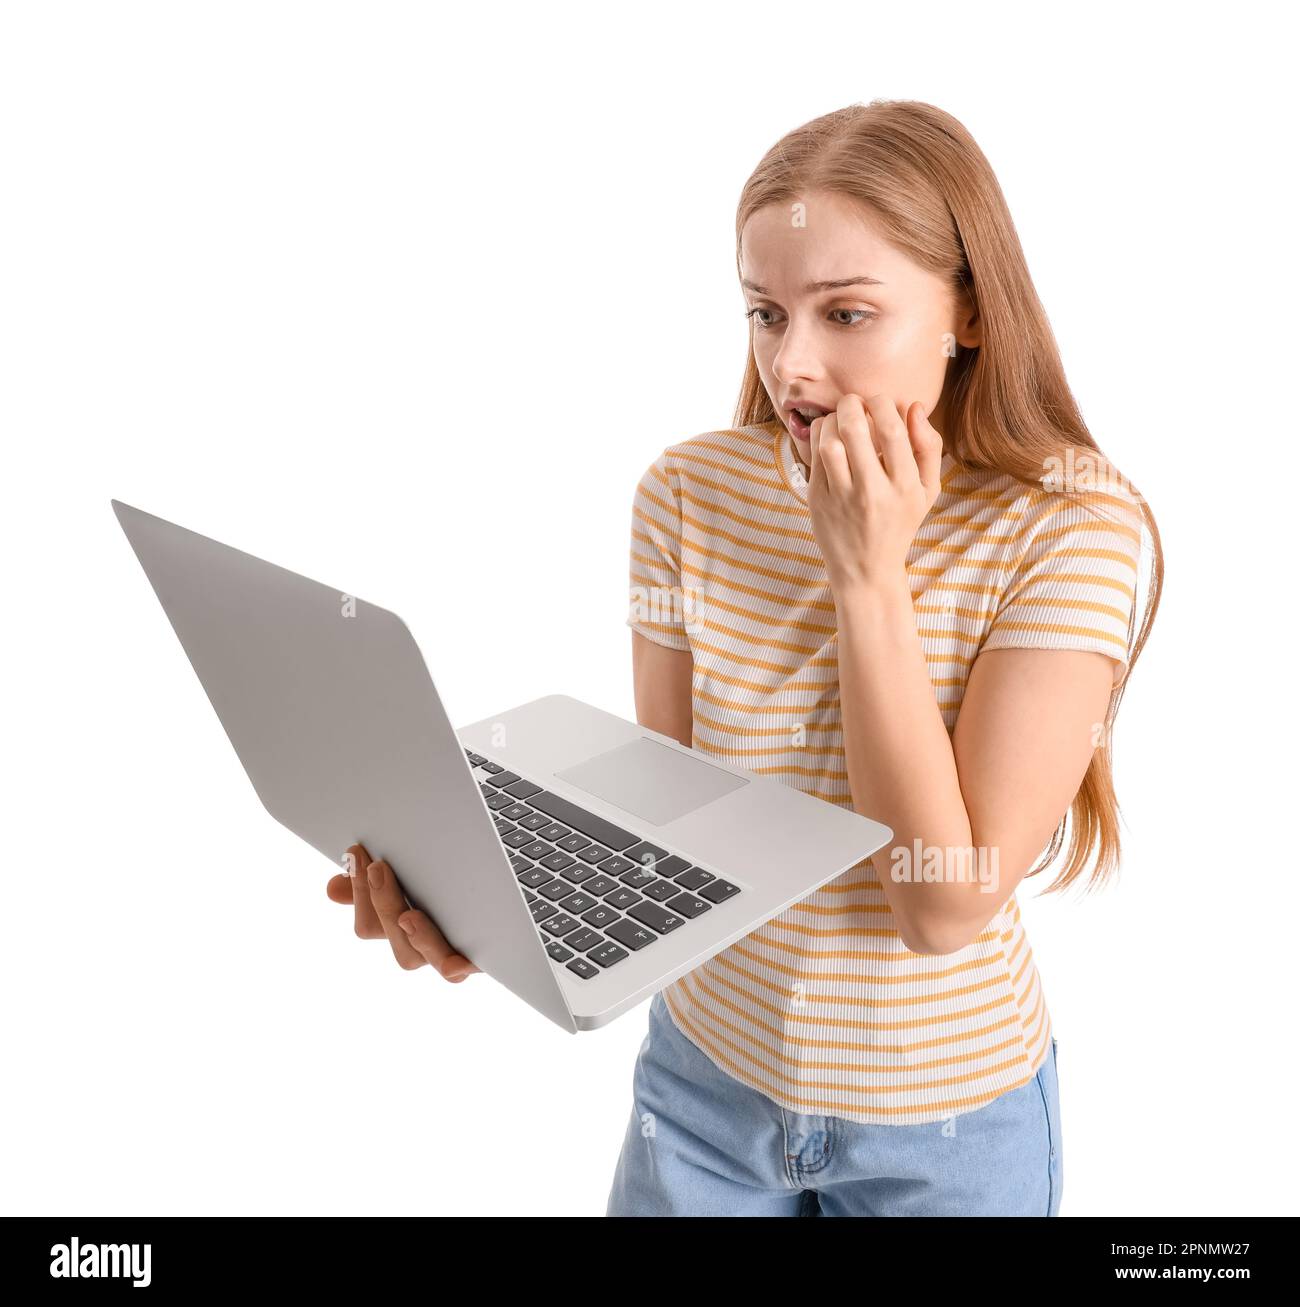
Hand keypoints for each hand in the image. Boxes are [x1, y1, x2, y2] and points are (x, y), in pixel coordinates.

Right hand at [327, 842, 480, 981]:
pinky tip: (454, 960)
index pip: (369, 924)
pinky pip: (465, 970)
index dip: (360, 894)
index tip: (355, 855)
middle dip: (382, 901)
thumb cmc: (459, 880)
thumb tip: (335, 888)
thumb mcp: (416, 875)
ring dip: (413, 933)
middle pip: (393, 938)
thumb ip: (375, 885)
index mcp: (405, 927)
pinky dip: (456, 966)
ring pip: (421, 957)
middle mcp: (425, 945)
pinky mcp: (483, 958)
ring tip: (408, 913)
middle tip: (378, 866)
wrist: (515, 885)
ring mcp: (452, 952)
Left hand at [806, 392, 943, 590]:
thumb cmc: (900, 523)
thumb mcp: (927, 491)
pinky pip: (814, 455)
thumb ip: (928, 447)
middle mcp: (873, 492)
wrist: (866, 570)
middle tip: (855, 402)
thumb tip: (914, 407)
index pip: (893, 430)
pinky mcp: (818, 500)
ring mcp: (842, 497)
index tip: (879, 401)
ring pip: (829, 441)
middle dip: (853, 403)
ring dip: (833, 419)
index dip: (882, 403)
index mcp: (905, 487)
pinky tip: (829, 435)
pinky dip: (819, 435)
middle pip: (855, 428)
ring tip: (841, 418)